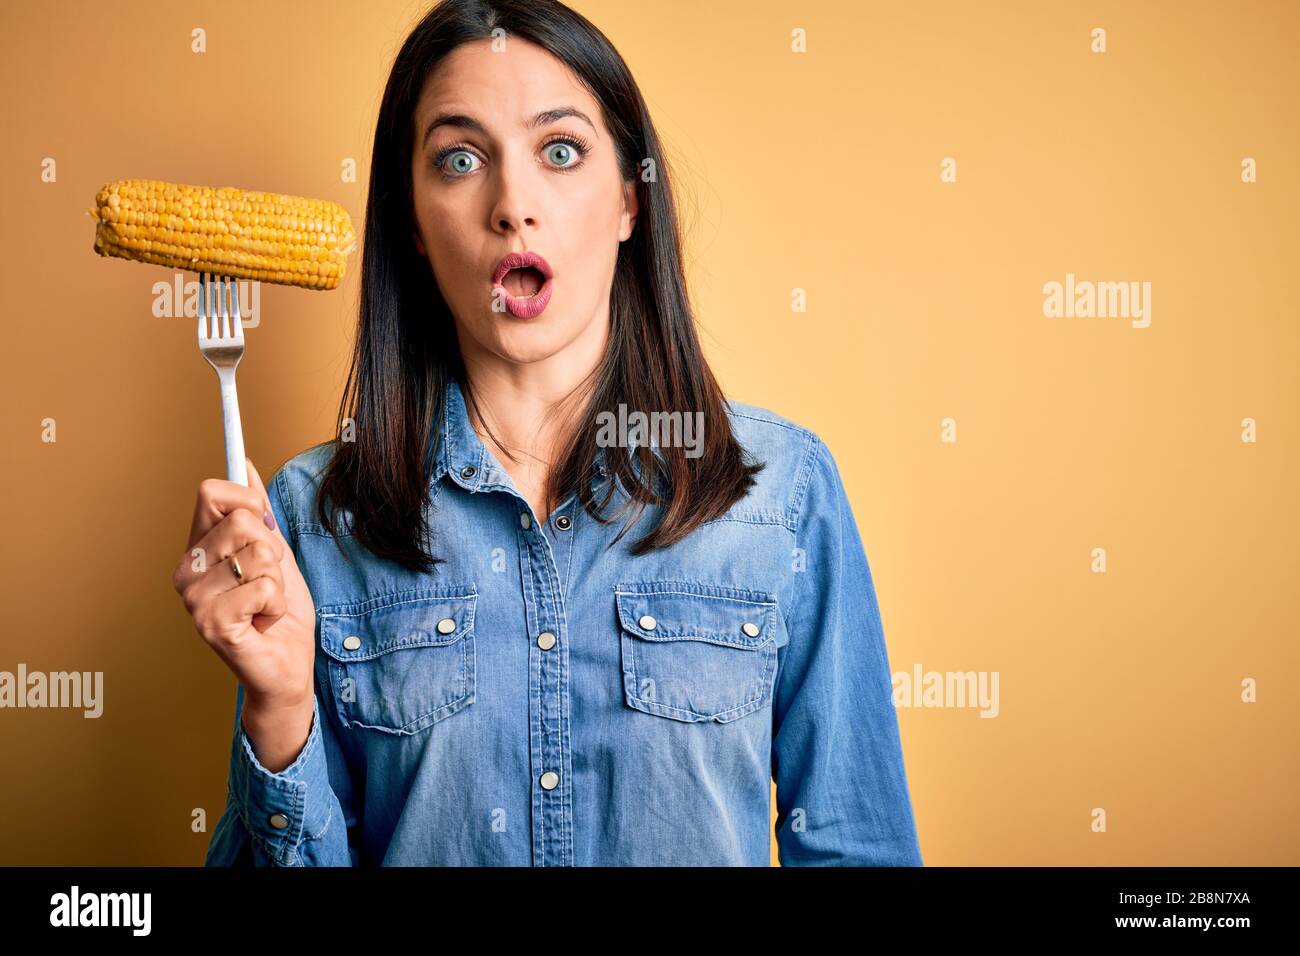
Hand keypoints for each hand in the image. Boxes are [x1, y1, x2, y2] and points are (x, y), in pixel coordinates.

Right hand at [172, 458, 316, 712]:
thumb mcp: (274, 552)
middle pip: (243, 521)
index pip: (211, 492)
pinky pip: (263, 587)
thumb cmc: (279, 611)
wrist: (286, 665)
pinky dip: (277, 604)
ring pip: (260, 554)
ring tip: (264, 606)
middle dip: (273, 552)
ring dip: (277, 582)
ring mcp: (194, 600)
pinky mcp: (211, 624)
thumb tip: (245, 466)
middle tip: (266, 585)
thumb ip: (257, 512)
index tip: (264, 528)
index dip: (249, 501)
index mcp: (195, 551)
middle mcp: (185, 572)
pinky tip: (263, 623)